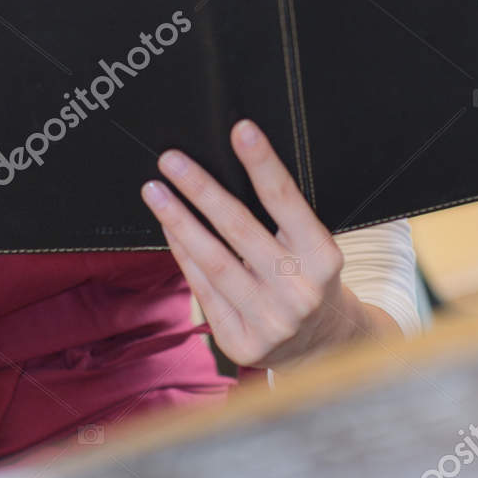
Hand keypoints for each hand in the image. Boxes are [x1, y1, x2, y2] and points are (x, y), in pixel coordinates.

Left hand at [140, 120, 399, 369]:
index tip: (240, 130)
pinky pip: (203, 289)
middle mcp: (298, 290)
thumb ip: (284, 220)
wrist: (322, 347)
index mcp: (323, 258)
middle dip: (201, 189)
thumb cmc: (310, 280)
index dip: (263, 163)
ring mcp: (269, 321)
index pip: (286, 201)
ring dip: (178, 220)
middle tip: (171, 160)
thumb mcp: (313, 248)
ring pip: (213, 261)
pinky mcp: (241, 343)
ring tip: (154, 191)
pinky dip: (183, 255)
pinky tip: (169, 228)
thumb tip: (230, 170)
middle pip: (239, 229)